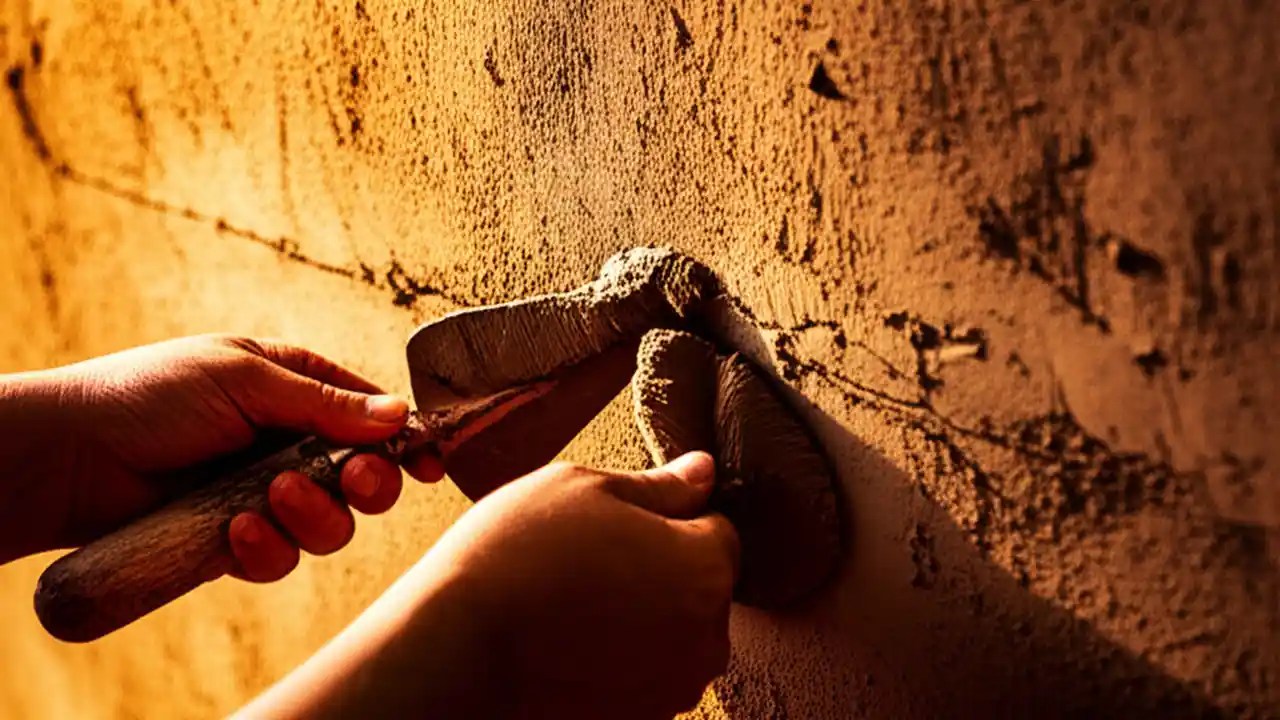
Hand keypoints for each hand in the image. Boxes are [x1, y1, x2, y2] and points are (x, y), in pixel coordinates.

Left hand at [0, 334, 441, 577]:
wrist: (74, 455)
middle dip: (368, 485)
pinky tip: (233, 531)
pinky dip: (266, 549)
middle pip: (368, 478)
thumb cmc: (151, 395)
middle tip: (352, 481)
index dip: (407, 441)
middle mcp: (290, 444)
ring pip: (332, 525)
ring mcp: (266, 494)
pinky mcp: (237, 541)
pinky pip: (280, 559)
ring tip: (268, 498)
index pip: (373, 417)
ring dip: (312, 516)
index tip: (430, 463)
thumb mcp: (245, 379)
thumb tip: (401, 416)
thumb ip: (326, 405)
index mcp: (297, 390)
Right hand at [242, 452, 740, 719]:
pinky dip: (616, 663)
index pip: (717, 530)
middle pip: (700, 589)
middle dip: (661, 572)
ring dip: (640, 619)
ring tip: (571, 604)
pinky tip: (568, 646)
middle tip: (588, 561)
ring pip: (672, 636)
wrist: (455, 650)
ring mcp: (673, 689)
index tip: (616, 525)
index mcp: (706, 567)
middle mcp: (707, 637)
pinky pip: (641, 678)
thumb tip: (704, 470)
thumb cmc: (515, 556)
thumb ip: (659, 485)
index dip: (668, 519)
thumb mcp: (584, 489)